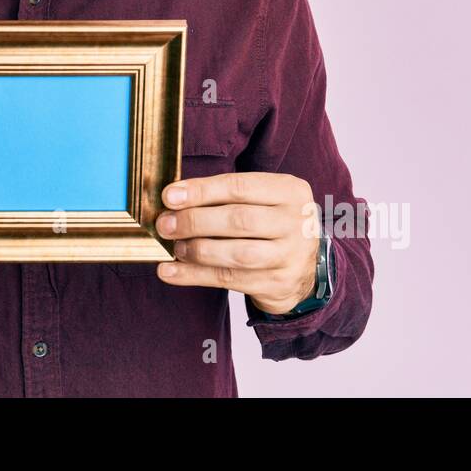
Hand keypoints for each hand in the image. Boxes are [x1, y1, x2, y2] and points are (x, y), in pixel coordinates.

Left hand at [156, 172, 320, 315]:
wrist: (304, 268)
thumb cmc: (270, 225)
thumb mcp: (261, 200)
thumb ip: (225, 197)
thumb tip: (174, 198)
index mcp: (290, 191)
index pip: (239, 186)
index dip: (201, 191)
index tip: (169, 196)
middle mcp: (296, 222)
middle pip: (239, 220)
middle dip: (195, 221)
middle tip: (165, 224)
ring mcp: (290, 256)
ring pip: (237, 254)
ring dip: (197, 250)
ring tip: (174, 248)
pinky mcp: (278, 284)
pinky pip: (230, 280)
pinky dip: (195, 276)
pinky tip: (171, 272)